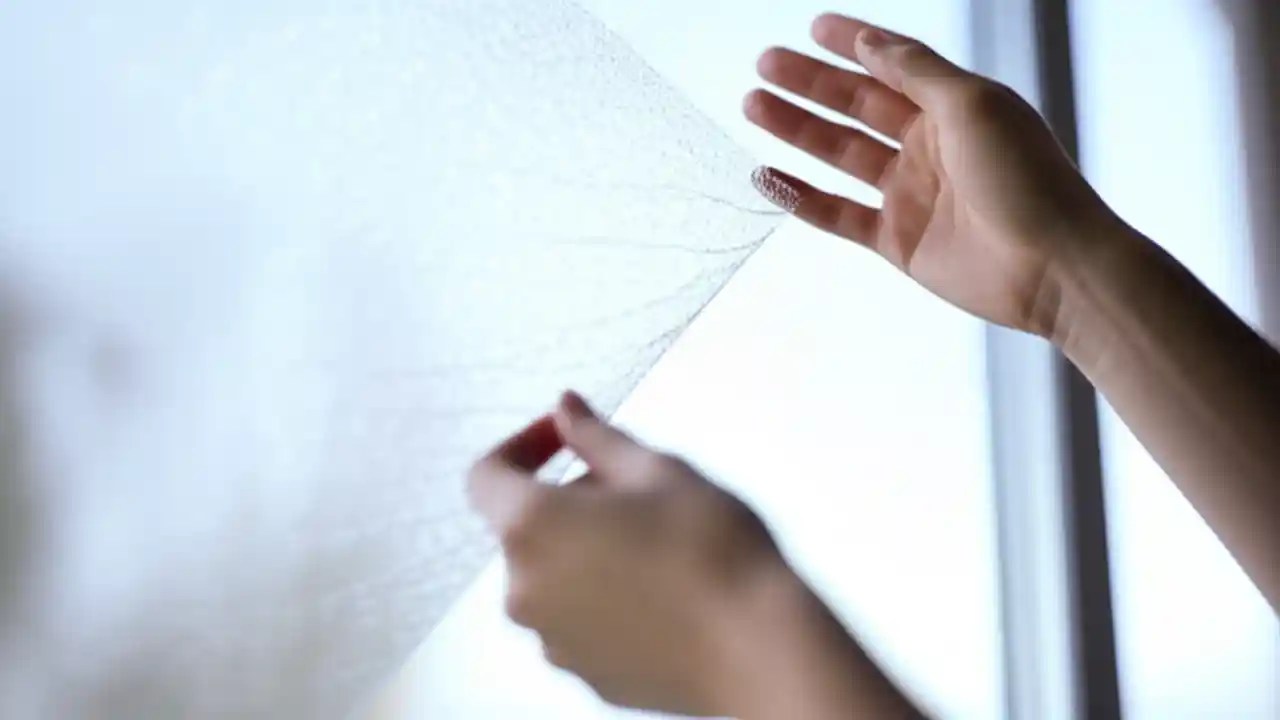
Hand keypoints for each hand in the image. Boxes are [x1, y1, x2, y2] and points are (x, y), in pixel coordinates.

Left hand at [467, 392, 792, 715]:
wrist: (759, 649)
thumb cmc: (710, 550)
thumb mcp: (656, 471)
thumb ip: (596, 437)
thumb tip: (564, 409)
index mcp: (532, 527)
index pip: (486, 476)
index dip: (520, 446)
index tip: (561, 438)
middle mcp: (525, 589)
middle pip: (525, 528)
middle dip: (568, 500)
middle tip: (636, 492)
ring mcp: (551, 639)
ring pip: (552, 575)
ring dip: (585, 550)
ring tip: (655, 545)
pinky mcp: (583, 673)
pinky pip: (578, 620)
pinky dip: (603, 597)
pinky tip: (661, 592)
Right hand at [746, 14, 1125, 338]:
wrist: (1052, 268)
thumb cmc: (1027, 179)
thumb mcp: (972, 105)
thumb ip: (915, 71)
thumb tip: (869, 41)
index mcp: (955, 106)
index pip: (893, 64)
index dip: (853, 43)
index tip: (813, 27)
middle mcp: (931, 145)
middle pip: (858, 105)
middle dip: (811, 83)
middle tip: (765, 64)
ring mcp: (912, 194)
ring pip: (840, 154)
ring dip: (797, 130)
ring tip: (754, 105)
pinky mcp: (898, 240)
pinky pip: (837, 213)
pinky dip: (800, 196)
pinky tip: (767, 176)